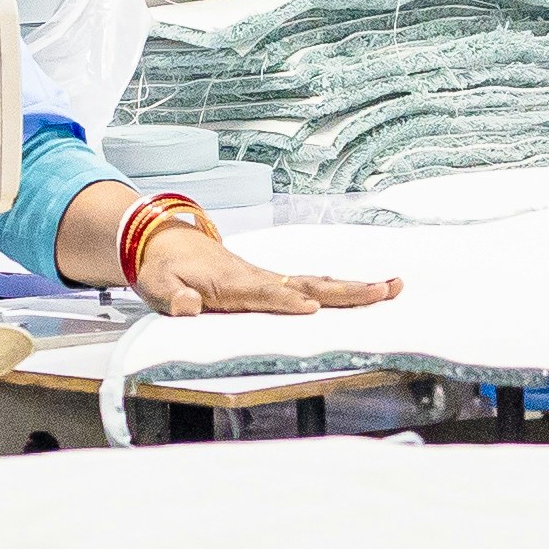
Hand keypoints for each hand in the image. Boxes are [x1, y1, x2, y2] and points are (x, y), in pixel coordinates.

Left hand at [138, 232, 399, 317]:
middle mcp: (258, 277)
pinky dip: (339, 287)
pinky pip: (310, 284)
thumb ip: (172, 298)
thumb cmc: (161, 268)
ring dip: (354, 287)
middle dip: (347, 291)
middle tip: (384, 290)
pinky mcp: (271, 281)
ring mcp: (268, 277)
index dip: (286, 302)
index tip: (311, 309)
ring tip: (392, 287)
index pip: (264, 294)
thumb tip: (186, 308)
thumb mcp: (156, 286)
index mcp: (232, 283)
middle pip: (308, 285)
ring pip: (317, 282)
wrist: (162, 239)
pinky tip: (365, 292)